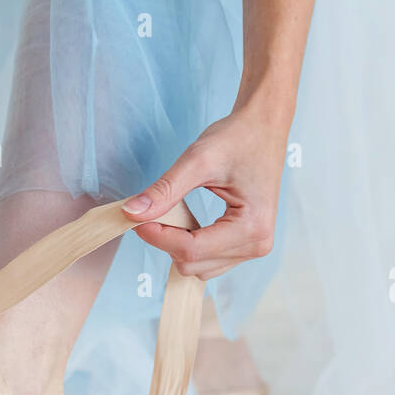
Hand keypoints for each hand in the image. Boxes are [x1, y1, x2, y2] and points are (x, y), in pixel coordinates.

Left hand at [121, 110, 287, 279]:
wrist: (263, 127)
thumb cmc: (237, 138)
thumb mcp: (197, 159)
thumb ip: (164, 190)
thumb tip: (131, 213)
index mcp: (252, 226)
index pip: (191, 249)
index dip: (157, 237)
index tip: (135, 220)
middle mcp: (257, 244)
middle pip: (192, 264)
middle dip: (167, 240)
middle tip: (156, 210)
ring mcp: (254, 248)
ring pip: (197, 268)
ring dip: (177, 244)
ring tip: (176, 211)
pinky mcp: (246, 246)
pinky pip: (207, 262)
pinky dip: (190, 245)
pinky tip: (188, 221)